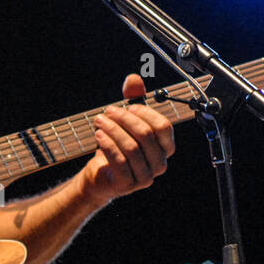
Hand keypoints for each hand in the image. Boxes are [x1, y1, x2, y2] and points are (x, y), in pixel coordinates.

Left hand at [77, 73, 174, 206]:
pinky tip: (98, 135)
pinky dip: (108, 145)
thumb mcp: (125, 121)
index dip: (146, 113)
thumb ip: (132, 99)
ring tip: (99, 121)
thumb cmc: (117, 147)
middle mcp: (159, 163)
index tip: (128, 105)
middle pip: (146, 136)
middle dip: (125, 119)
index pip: (163, 127)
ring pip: (131, 148)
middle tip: (108, 111)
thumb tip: (134, 78)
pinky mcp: (128, 184)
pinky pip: (120, 161)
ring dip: (113, 130)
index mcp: (165, 148)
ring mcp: (145, 177)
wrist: (100, 176)